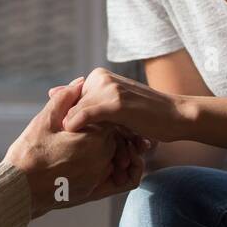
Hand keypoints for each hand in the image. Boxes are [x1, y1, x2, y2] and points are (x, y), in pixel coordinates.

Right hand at [4, 79, 122, 216]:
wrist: (17, 190)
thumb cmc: (28, 153)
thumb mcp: (45, 121)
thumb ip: (66, 100)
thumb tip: (81, 83)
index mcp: (95, 139)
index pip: (111, 117)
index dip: (99, 111)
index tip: (85, 111)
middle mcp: (103, 159)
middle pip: (117, 137)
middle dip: (105, 129)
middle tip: (84, 127)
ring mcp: (100, 177)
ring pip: (118, 156)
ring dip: (112, 147)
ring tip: (88, 143)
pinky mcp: (95, 192)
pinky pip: (119, 179)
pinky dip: (120, 169)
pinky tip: (105, 162)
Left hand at [59, 67, 190, 142]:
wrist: (176, 116)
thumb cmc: (144, 115)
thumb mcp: (112, 106)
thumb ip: (83, 99)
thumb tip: (51, 91)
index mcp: (98, 77)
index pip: (69, 100)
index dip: (66, 121)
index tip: (65, 139)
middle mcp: (101, 78)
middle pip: (71, 107)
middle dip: (70, 128)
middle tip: (69, 147)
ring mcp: (109, 88)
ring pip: (76, 111)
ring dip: (75, 133)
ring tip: (79, 149)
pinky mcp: (116, 102)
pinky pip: (86, 114)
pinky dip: (76, 125)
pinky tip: (73, 136)